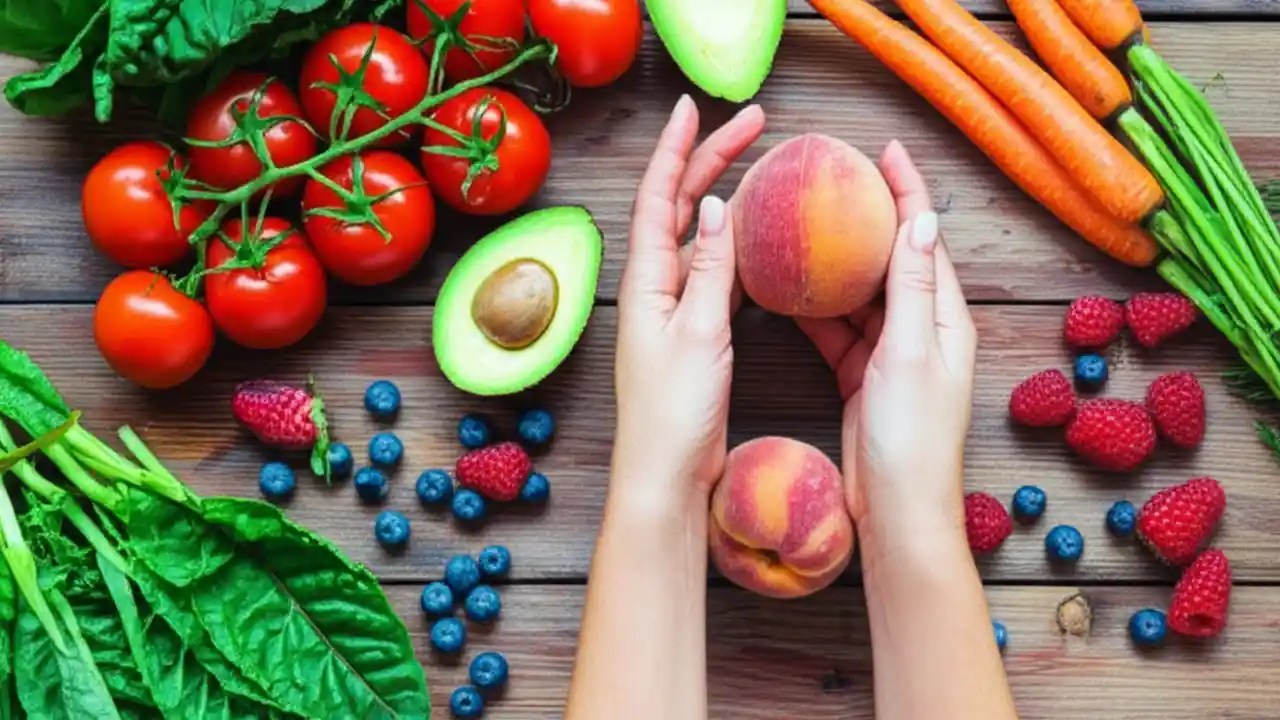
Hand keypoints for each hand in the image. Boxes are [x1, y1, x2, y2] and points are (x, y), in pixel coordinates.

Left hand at [612, 96, 765, 500]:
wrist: (667, 475)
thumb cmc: (673, 413)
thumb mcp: (698, 333)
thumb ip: (712, 270)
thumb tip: (721, 206)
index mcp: (647, 281)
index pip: (658, 195)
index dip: (676, 148)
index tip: (695, 107)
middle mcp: (656, 288)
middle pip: (682, 207)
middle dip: (712, 160)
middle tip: (753, 125)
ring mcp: (674, 309)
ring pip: (701, 237)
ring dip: (728, 199)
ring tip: (763, 168)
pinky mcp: (695, 333)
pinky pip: (716, 274)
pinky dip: (739, 248)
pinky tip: (764, 240)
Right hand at [797, 141, 976, 546]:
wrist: (895, 511)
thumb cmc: (911, 437)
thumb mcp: (911, 353)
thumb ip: (914, 287)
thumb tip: (920, 220)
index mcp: (944, 319)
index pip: (924, 240)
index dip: (906, 191)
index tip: (882, 150)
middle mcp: (922, 331)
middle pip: (893, 260)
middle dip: (866, 218)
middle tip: (832, 180)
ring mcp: (892, 355)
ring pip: (861, 294)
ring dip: (835, 263)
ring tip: (802, 225)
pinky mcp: (863, 377)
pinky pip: (837, 330)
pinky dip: (815, 309)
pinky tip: (787, 290)